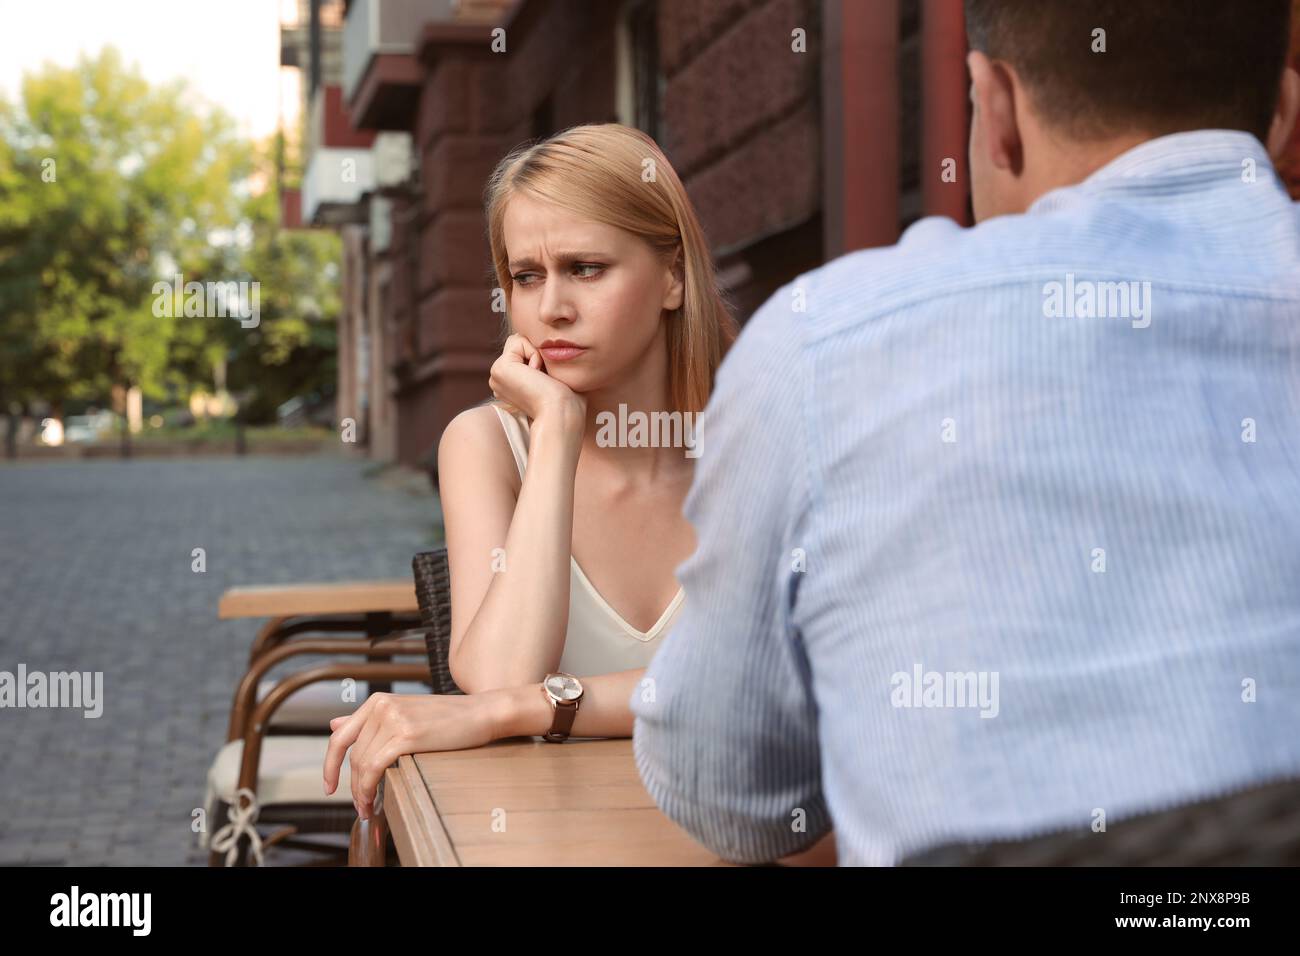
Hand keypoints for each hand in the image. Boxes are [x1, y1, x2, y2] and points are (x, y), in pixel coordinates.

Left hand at [322, 691, 499, 819]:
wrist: (481, 713)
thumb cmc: (448, 717)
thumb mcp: (404, 713)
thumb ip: (368, 720)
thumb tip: (333, 724)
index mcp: (378, 700)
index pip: (340, 736)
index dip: (329, 764)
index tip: (330, 786)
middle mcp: (381, 705)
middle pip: (352, 754)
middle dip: (351, 785)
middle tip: (359, 806)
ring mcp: (393, 718)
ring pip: (362, 763)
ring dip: (360, 791)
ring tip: (368, 807)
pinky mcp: (406, 734)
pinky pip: (374, 767)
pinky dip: (369, 787)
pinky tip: (373, 800)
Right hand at [489, 332, 585, 428]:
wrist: (561, 413)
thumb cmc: (568, 402)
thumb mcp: (557, 378)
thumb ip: (548, 363)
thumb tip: (554, 346)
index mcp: (510, 385)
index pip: (524, 351)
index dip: (543, 356)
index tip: (549, 380)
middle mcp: (500, 381)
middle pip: (521, 343)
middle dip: (539, 352)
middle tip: (546, 378)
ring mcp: (497, 375)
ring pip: (519, 340)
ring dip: (537, 353)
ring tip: (542, 377)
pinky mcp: (499, 368)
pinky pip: (518, 341)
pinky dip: (534, 353)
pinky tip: (537, 374)